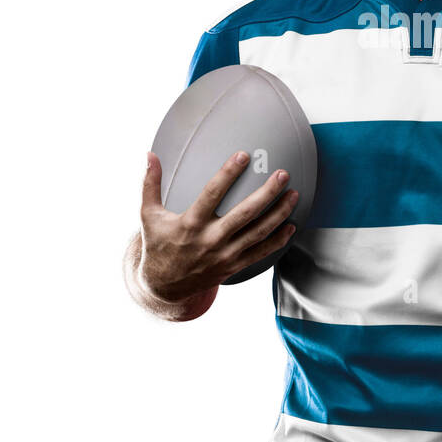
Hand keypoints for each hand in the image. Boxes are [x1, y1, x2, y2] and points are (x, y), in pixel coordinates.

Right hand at [138, 150, 298, 300]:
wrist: (164, 286)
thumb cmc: (158, 245)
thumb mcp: (149, 215)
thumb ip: (150, 184)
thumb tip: (149, 155)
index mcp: (190, 223)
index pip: (212, 194)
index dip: (228, 173)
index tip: (243, 155)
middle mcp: (210, 240)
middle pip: (244, 214)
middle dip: (266, 193)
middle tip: (283, 174)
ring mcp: (224, 255)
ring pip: (258, 233)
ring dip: (279, 213)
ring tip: (293, 194)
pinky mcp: (233, 266)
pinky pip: (260, 253)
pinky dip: (278, 240)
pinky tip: (292, 225)